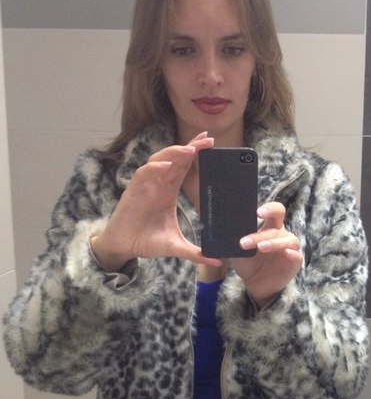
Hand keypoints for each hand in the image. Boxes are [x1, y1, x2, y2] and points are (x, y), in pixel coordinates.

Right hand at [90, 133, 221, 270]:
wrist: (124, 248)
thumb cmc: (147, 242)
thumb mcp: (176, 247)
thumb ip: (196, 252)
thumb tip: (218, 260)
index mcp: (169, 191)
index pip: (184, 167)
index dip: (196, 153)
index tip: (211, 143)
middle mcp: (158, 184)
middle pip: (175, 158)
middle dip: (190, 147)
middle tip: (207, 138)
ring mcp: (145, 186)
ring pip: (160, 161)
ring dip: (174, 153)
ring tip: (190, 149)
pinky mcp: (133, 192)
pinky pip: (143, 174)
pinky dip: (154, 169)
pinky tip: (165, 167)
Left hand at [233, 202, 302, 306]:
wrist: (254, 284)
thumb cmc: (248, 262)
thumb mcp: (239, 250)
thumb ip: (237, 239)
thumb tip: (225, 229)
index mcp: (270, 227)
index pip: (275, 211)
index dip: (269, 209)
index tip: (258, 212)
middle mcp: (282, 235)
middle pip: (278, 227)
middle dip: (261, 234)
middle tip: (245, 242)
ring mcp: (289, 248)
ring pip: (289, 240)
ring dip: (274, 243)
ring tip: (261, 248)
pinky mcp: (294, 262)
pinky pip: (297, 256)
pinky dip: (292, 254)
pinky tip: (286, 254)